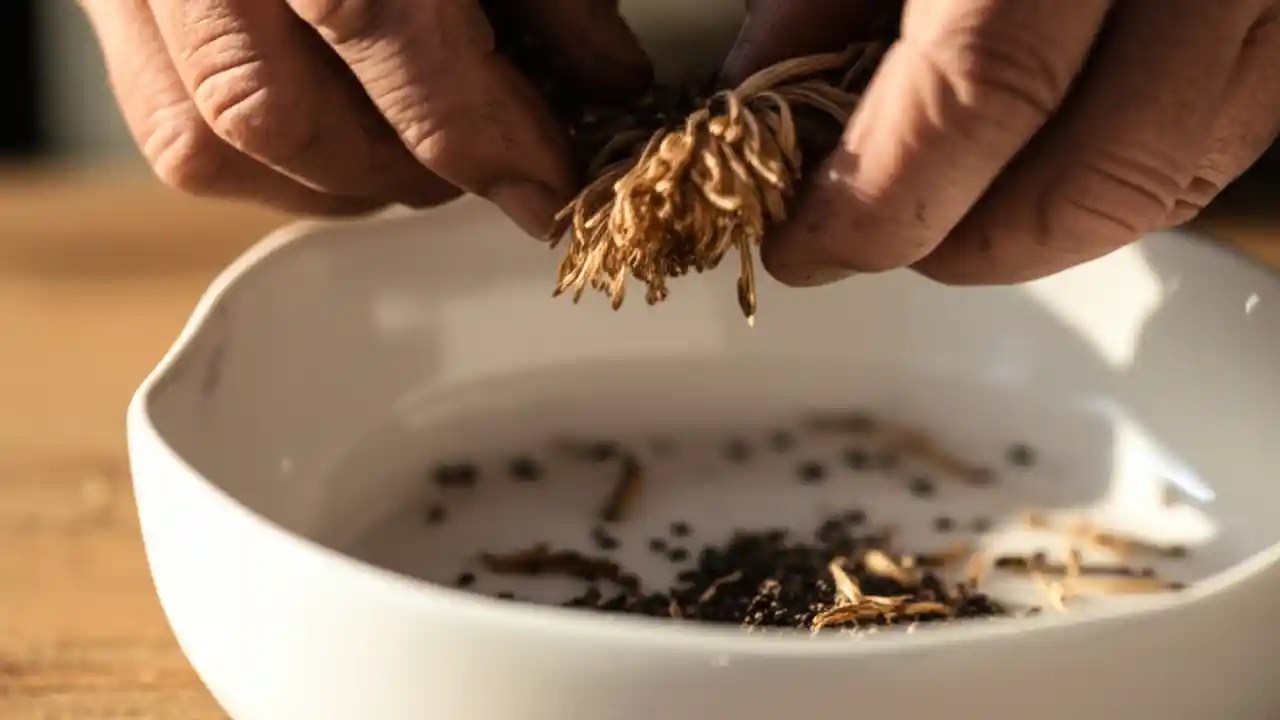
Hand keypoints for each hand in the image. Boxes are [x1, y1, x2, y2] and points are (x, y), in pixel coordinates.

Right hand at [80, 0, 649, 235]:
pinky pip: (173, 129)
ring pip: (214, 139)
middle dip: (408, 171)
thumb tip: (604, 78)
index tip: (548, 185)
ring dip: (335, 178)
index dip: (482, 133)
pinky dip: (268, 161)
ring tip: (414, 154)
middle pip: (284, 112)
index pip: (384, 28)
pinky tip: (337, 133)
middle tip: (485, 163)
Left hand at [723, 0, 1279, 284]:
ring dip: (1038, 230)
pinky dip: (1121, 184)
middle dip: (958, 245)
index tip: (808, 243)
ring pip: (1167, 178)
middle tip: (872, 242)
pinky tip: (1043, 168)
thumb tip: (761, 95)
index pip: (979, 97)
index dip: (878, 205)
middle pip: (1090, 174)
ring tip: (948, 216)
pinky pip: (1222, 141)